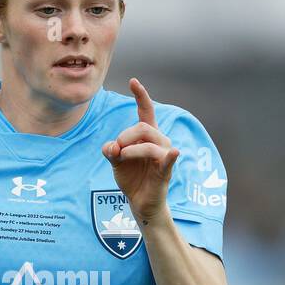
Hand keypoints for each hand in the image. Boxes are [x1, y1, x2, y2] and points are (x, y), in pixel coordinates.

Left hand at [101, 77, 180, 225]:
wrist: (139, 203)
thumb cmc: (131, 178)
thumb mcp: (115, 162)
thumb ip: (110, 151)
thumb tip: (111, 146)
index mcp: (147, 136)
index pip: (146, 111)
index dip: (140, 96)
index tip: (133, 81)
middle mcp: (160, 142)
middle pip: (143, 127)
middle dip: (125, 135)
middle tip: (116, 149)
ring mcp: (165, 156)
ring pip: (149, 143)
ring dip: (131, 150)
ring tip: (121, 158)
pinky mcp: (165, 172)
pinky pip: (169, 161)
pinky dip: (170, 156)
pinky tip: (173, 152)